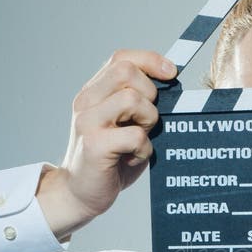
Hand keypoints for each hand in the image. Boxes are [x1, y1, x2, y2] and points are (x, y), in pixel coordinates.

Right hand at [36, 49, 176, 239]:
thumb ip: (138, 101)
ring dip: (148, 120)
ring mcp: (87, 122)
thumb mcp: (124, 123)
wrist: (80, 193)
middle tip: (146, 121)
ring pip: (132, 99)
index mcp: (93, 92)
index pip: (121, 58)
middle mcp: (86, 102)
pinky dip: (144, 148)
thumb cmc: (111, 159)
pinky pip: (135, 135)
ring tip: (139, 139)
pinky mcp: (94, 145)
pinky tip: (133, 157)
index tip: (172, 74)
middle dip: (150, 94)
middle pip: (127, 73)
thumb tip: (170, 83)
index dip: (151, 61)